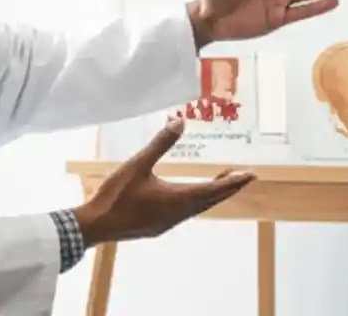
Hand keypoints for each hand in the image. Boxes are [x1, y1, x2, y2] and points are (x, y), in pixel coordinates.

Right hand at [72, 116, 254, 245]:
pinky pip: (187, 212)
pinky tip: (190, 196)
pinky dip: (197, 201)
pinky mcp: (159, 226)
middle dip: (228, 187)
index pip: (214, 189)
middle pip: (211, 200)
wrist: (97, 226)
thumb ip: (160, 143)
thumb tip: (180, 121)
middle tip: (244, 176)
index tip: (250, 175)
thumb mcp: (138, 164)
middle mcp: (178, 214)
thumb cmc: (117, 195)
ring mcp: (169, 222)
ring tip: (222, 181)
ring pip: (199, 207)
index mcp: (178, 199)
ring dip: (212, 194)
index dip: (233, 181)